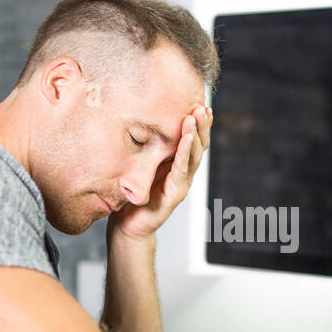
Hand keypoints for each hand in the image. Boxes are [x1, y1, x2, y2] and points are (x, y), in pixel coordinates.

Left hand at [108, 103, 211, 241]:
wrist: (128, 226)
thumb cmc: (133, 195)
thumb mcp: (141, 165)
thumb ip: (148, 149)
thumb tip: (141, 121)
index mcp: (177, 165)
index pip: (193, 142)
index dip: (200, 125)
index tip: (202, 105)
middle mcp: (183, 174)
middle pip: (198, 146)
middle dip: (202, 126)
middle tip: (202, 107)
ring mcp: (181, 184)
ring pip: (193, 156)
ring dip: (195, 135)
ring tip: (195, 117)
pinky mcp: (175, 195)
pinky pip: (181, 170)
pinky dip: (185, 153)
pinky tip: (187, 138)